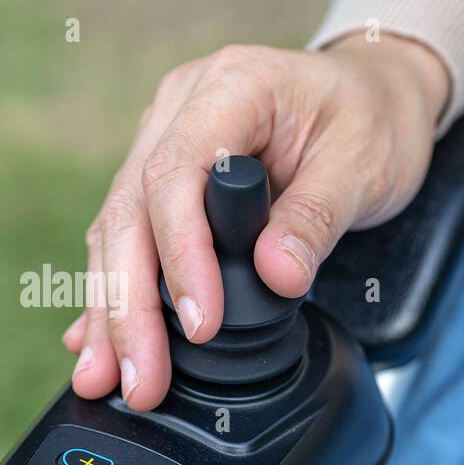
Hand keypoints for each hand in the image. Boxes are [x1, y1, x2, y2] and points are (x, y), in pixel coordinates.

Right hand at [61, 36, 449, 410]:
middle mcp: (178, 108)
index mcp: (229, 86)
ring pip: (114, 230)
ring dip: (109, 309)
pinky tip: (92, 341)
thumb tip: (276, 276)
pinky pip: (123, 236)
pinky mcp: (158, 176)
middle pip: (128, 210)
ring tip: (103, 377)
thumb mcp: (365, 163)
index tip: (199, 322)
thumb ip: (317, 217)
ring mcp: (159, 138)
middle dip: (127, 304)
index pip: (174, 173)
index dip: (178, 253)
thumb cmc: (371, 115)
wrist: (371, 88)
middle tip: (139, 378)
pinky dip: (112, 293)